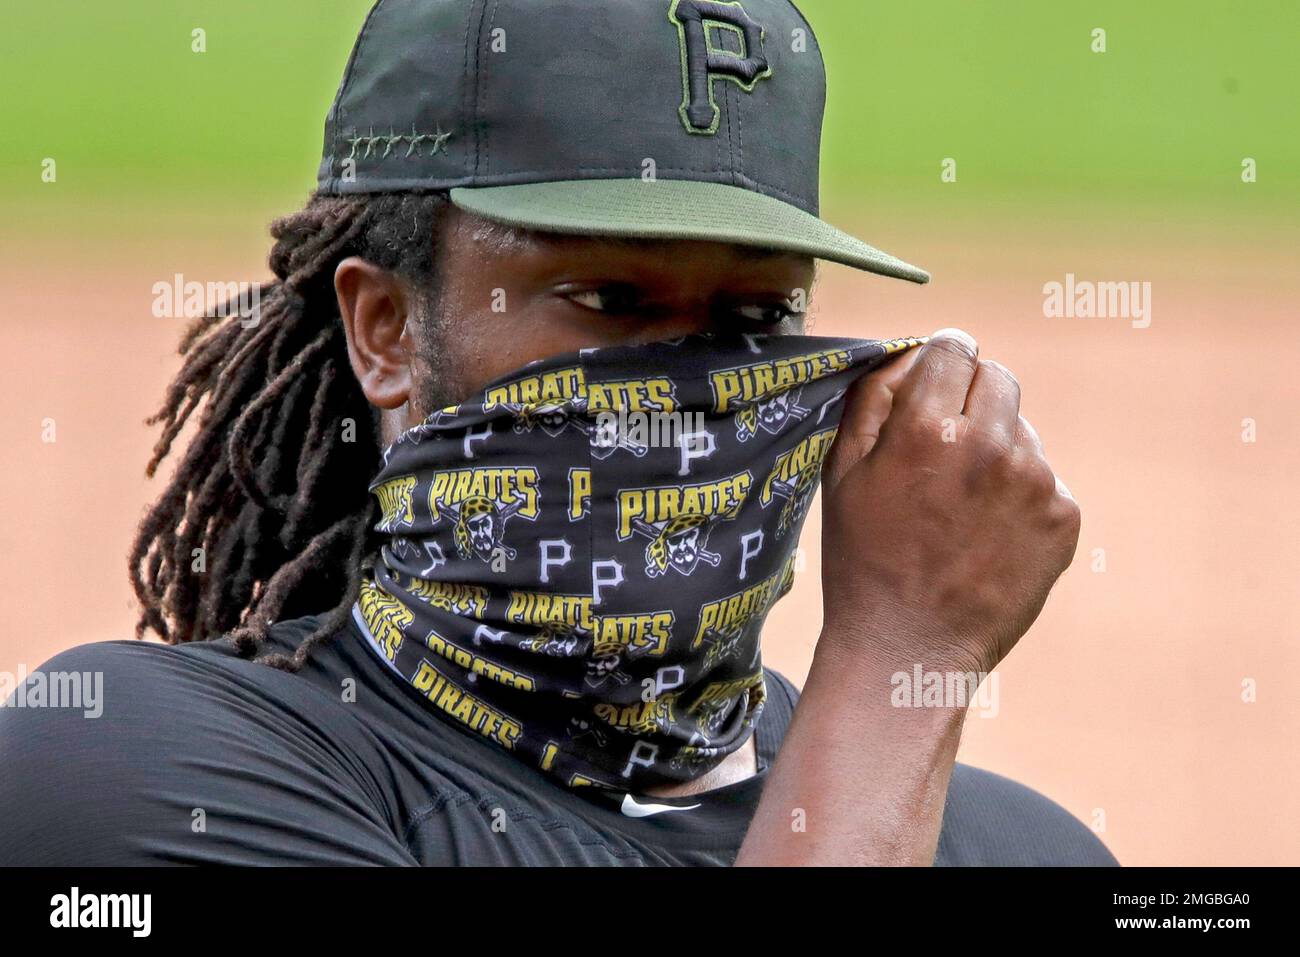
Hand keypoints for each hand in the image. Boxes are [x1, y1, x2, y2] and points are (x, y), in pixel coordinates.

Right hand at [818, 328, 1079, 675]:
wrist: (909, 648)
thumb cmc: (863, 560)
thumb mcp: (842, 472)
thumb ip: (872, 398)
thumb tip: (910, 352)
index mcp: (926, 428)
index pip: (955, 347)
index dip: (941, 362)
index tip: (935, 383)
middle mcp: (989, 446)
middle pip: (998, 378)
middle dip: (972, 399)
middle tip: (944, 447)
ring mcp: (1034, 483)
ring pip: (1023, 431)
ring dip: (997, 450)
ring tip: (960, 507)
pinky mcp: (1063, 518)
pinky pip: (1044, 479)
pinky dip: (1020, 496)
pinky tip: (986, 534)